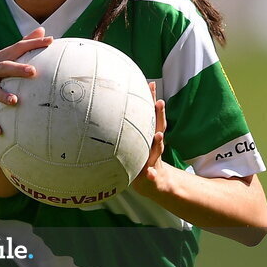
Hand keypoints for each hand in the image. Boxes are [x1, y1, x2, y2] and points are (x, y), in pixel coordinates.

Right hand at [0, 28, 52, 136]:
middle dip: (17, 69)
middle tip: (32, 71)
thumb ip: (22, 46)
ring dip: (3, 96)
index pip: (16, 48)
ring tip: (15, 101)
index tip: (50, 41)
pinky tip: (0, 131)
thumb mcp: (3, 60)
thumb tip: (43, 31)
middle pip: (3, 68)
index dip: (32, 44)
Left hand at [131, 81, 167, 195]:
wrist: (154, 183)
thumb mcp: (133, 142)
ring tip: (158, 136)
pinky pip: (152, 176)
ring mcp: (154, 161)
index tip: (150, 83)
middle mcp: (153, 146)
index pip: (151, 116)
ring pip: (157, 151)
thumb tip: (107, 107)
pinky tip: (150, 174)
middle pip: (158, 128)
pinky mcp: (152, 176)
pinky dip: (152, 175)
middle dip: (159, 115)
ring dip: (158, 143)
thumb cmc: (140, 159)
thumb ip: (125, 127)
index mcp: (148, 136)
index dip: (151, 100)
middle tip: (159, 102)